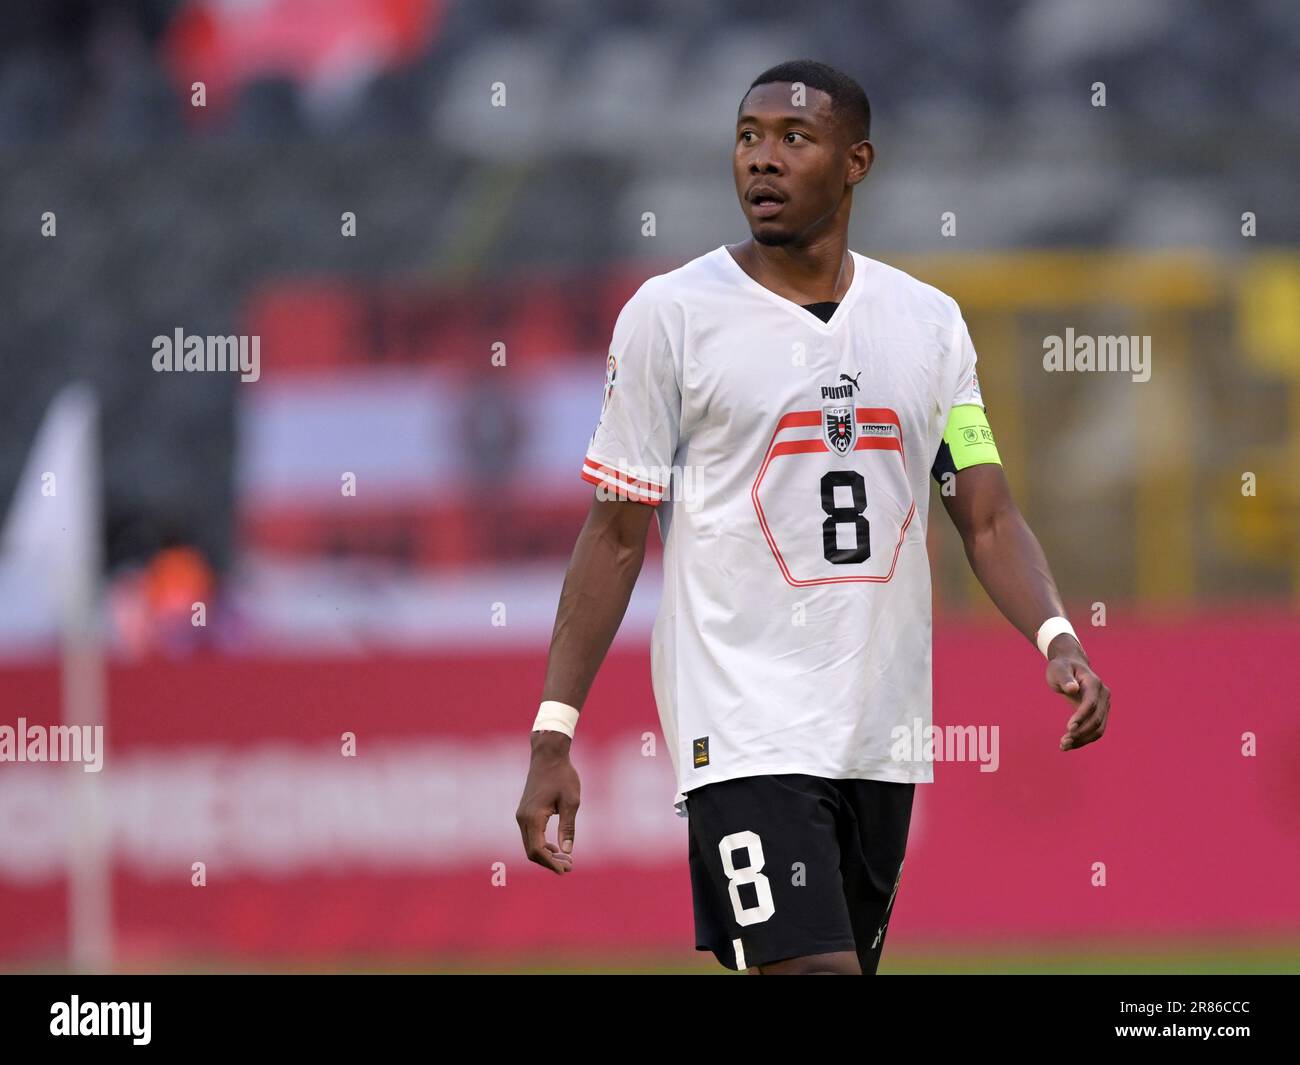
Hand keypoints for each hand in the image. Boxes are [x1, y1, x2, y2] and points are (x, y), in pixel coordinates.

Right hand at [515, 730, 580, 873]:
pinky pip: (530, 836)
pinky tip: (556, 847)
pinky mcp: (524, 812)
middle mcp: (523, 818)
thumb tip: (567, 851)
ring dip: (546, 855)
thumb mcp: (571, 802)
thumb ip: (568, 827)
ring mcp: (521, 815)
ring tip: (566, 860)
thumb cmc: (562, 776)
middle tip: (570, 867)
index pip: (538, 850)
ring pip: (529, 845)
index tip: (566, 870)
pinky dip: (541, 845)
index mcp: (533, 817)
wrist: (548, 756)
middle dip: (549, 862)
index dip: (551, 864)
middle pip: (531, 851)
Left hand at [1045, 635, 1110, 750]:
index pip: (1091, 704)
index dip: (1081, 716)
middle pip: (1097, 719)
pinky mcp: (1101, 713)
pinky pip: (1095, 730)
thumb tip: (1073, 688)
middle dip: (1081, 733)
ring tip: (1064, 746)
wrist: (1071, 666)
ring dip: (1083, 740)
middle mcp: (1103, 695)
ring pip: (1098, 728)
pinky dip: (1084, 739)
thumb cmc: (1062, 667)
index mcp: (1094, 683)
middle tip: (1062, 743)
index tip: (1068, 728)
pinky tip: (1070, 744)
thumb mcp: (1058, 669)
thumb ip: (1065, 678)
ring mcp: (1104, 705)